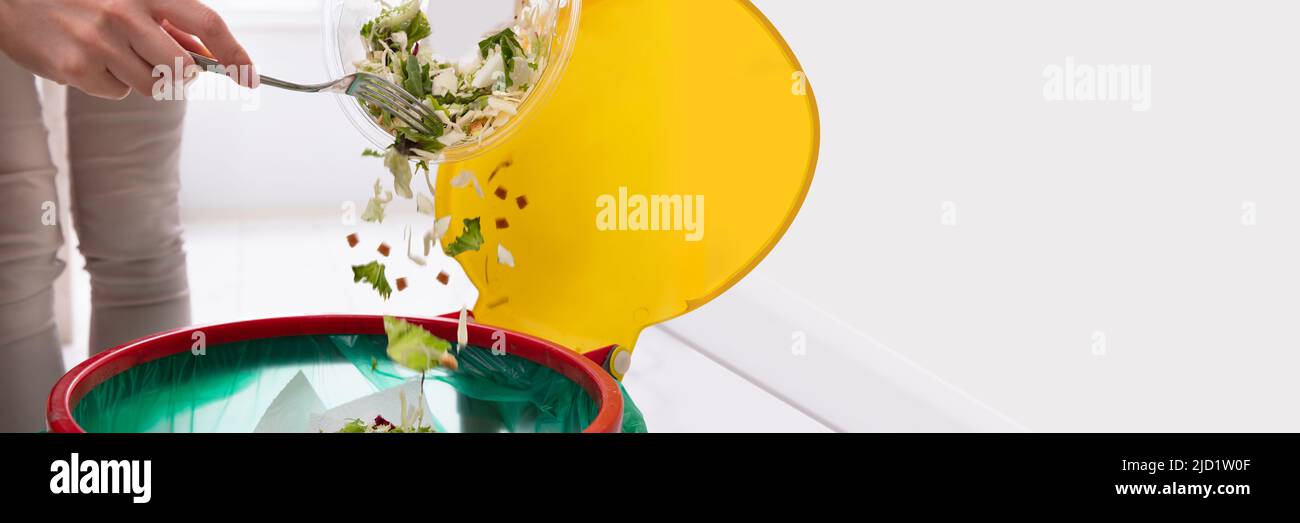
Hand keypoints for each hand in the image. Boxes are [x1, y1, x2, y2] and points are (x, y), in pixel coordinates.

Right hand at [0, 0, 256, 98]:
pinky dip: (108, 82)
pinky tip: (86, 59)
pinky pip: (118, 92)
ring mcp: (100, 42)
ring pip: (153, 87)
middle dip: (181, 76)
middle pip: (183, 69)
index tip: (250, 75)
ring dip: (142, 77)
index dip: (235, 53)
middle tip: (162, 66)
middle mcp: (124, 13)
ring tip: (112, 53)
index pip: (207, 22)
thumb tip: (206, 50)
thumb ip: (165, 18)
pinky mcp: (77, 68)